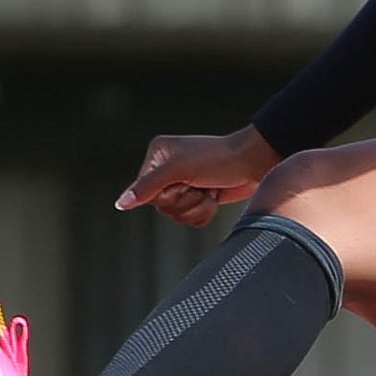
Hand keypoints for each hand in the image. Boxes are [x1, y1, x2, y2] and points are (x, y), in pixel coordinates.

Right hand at [115, 127, 278, 229]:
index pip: (145, 191)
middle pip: (161, 206)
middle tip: (199, 185)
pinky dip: (204, 213)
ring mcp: (184, 185)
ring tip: (209, 191)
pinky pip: (191, 220)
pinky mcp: (198, 198)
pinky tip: (214, 198)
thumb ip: (148, 186)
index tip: (184, 182)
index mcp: (158, 155)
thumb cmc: (218, 159)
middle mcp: (167, 170)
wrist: (254, 164)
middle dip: (184, 201)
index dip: (166, 193)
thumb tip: (121, 203)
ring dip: (197, 207)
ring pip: (177, 215)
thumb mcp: (179, 170)